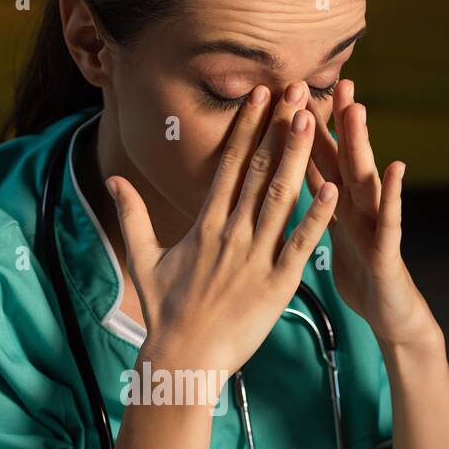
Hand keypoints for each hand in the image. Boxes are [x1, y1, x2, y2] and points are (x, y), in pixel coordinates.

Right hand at [105, 82, 338, 384]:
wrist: (181, 359)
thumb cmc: (164, 314)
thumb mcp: (142, 259)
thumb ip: (133, 215)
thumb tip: (114, 180)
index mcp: (206, 224)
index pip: (230, 165)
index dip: (248, 127)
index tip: (261, 95)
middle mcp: (232, 234)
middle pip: (260, 171)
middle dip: (279, 128)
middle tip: (296, 89)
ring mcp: (255, 258)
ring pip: (281, 198)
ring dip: (299, 157)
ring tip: (313, 120)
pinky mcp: (276, 285)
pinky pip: (301, 245)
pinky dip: (317, 216)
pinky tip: (334, 188)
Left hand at [305, 80, 437, 348]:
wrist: (391, 317)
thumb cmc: (362, 278)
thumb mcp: (332, 235)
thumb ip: (317, 204)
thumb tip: (294, 178)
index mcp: (336, 206)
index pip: (318, 161)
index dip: (306, 129)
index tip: (294, 92)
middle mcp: (358, 208)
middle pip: (342, 159)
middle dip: (336, 121)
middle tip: (329, 80)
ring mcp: (375, 225)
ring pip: (365, 180)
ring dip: (362, 145)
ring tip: (357, 110)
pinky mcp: (388, 251)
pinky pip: (391, 221)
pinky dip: (394, 196)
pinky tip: (398, 169)